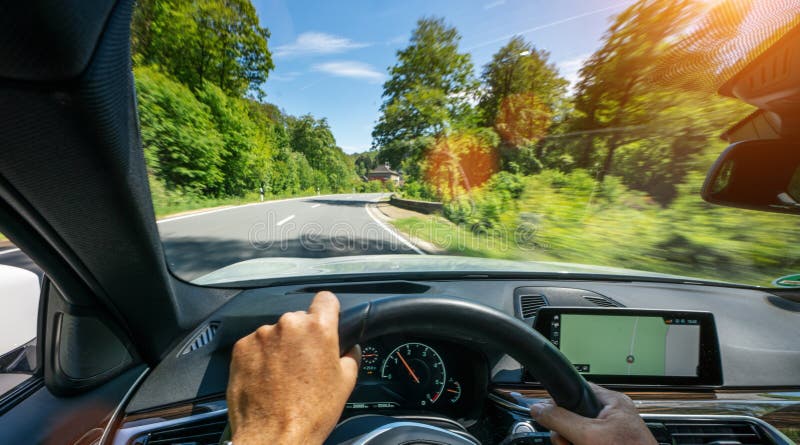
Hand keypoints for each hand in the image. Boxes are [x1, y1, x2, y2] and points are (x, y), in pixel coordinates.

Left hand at [226, 291, 360, 444]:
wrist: (274, 436)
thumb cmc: (311, 413)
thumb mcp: (345, 383)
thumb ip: (350, 355)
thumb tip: (349, 348)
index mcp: (318, 328)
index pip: (326, 299)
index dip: (328, 310)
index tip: (326, 319)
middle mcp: (288, 325)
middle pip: (298, 319)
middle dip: (302, 336)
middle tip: (304, 363)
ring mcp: (261, 335)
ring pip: (275, 333)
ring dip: (279, 347)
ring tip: (282, 376)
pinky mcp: (241, 348)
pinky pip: (255, 345)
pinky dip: (260, 357)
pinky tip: (266, 379)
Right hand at [530, 383, 656, 444]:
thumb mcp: (589, 434)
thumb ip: (561, 419)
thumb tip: (539, 409)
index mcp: (612, 402)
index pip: (576, 390)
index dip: (560, 402)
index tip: (549, 414)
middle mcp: (611, 416)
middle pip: (572, 416)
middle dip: (565, 432)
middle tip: (569, 442)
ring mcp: (609, 435)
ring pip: (575, 435)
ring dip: (569, 444)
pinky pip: (582, 444)